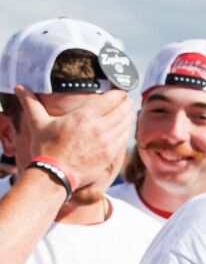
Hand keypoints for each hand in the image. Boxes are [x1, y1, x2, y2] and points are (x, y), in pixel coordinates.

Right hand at [11, 86, 132, 190]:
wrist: (54, 175)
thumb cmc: (45, 149)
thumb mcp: (38, 123)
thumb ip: (31, 104)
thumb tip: (19, 88)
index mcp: (83, 116)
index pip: (110, 99)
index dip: (118, 93)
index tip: (120, 91)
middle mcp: (99, 127)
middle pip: (122, 109)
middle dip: (126, 103)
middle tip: (127, 100)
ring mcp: (107, 141)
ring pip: (126, 123)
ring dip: (129, 115)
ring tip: (129, 111)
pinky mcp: (111, 154)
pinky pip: (125, 137)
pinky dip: (127, 130)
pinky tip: (126, 127)